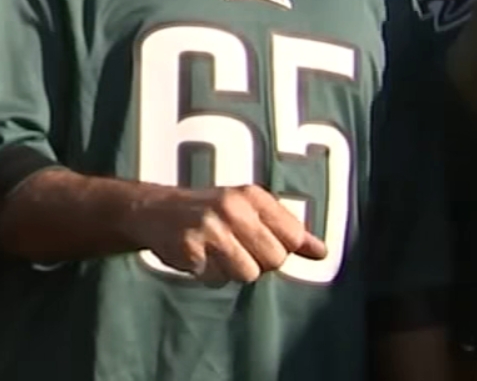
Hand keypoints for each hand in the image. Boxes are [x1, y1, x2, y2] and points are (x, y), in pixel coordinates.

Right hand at [128, 185, 325, 285]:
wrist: (154, 210)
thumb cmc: (210, 212)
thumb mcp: (249, 211)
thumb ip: (287, 230)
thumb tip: (322, 252)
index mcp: (252, 196)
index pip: (293, 237)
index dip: (280, 248)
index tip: (260, 243)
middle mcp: (233, 207)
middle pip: (274, 259)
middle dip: (258, 263)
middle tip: (235, 250)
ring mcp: (210, 227)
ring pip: (247, 274)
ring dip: (232, 271)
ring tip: (216, 254)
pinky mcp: (190, 247)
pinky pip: (217, 279)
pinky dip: (209, 275)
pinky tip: (198, 258)